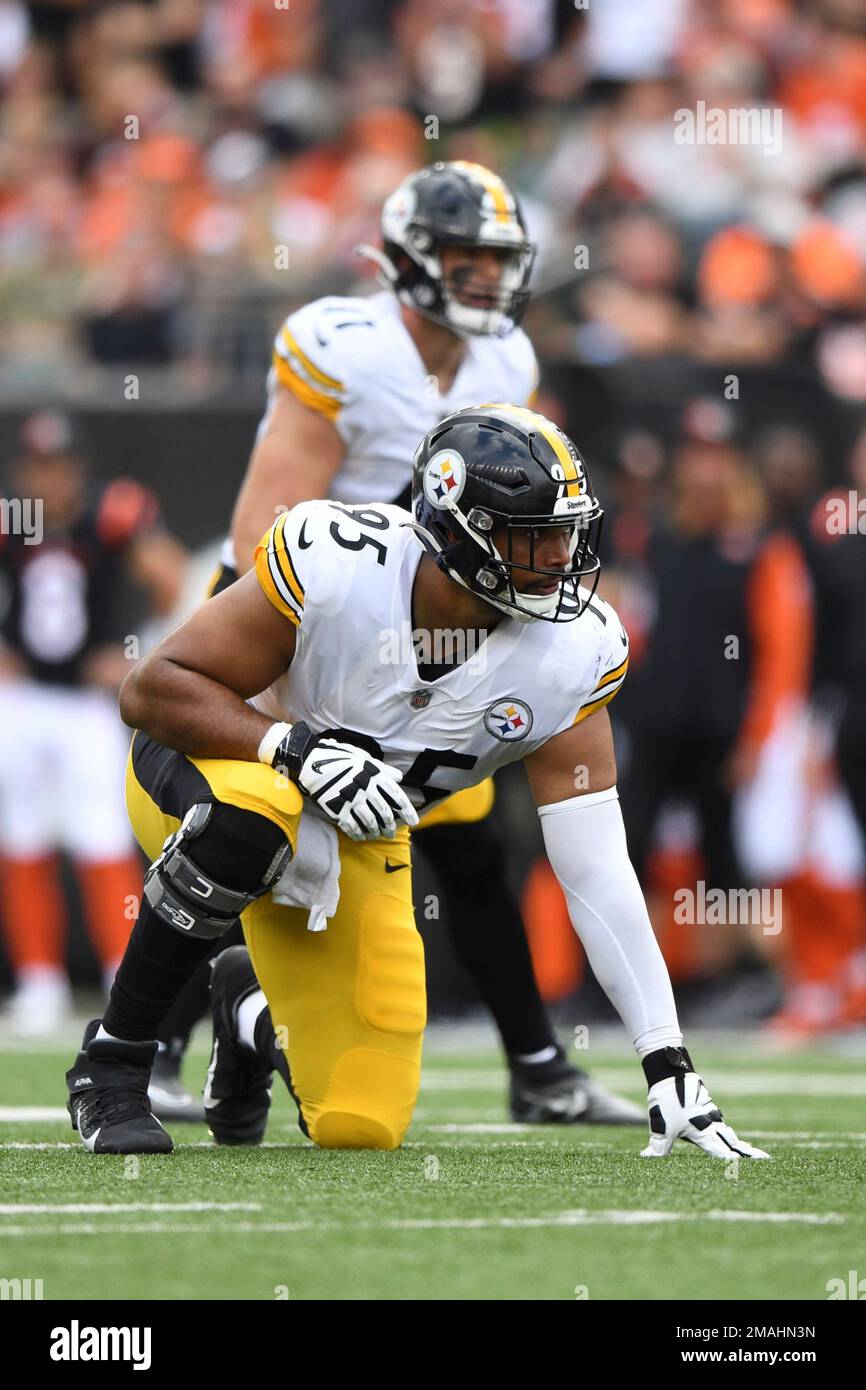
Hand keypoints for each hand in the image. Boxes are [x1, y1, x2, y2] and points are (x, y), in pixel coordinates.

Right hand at [273, 723, 418, 840]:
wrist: (310, 761)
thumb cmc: (338, 757)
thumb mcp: (363, 757)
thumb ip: (382, 769)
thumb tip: (399, 778)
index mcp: (373, 774)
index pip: (395, 795)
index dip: (407, 810)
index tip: (414, 821)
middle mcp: (365, 788)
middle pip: (384, 813)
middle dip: (391, 826)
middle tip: (393, 832)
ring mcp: (351, 800)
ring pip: (370, 822)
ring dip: (376, 832)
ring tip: (379, 835)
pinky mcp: (337, 808)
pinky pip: (352, 826)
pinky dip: (358, 833)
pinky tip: (362, 836)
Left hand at [641, 1047, 769, 1160]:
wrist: (670, 1072)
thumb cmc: (666, 1101)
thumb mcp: (660, 1127)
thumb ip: (658, 1147)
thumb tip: (646, 1158)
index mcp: (704, 1132)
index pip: (722, 1153)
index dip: (734, 1162)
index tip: (750, 1169)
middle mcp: (712, 1123)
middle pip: (732, 1142)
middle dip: (747, 1152)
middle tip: (764, 1160)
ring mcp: (711, 1112)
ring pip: (726, 1130)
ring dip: (737, 1141)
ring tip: (749, 1151)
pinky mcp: (706, 1104)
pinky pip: (719, 1121)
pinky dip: (725, 1130)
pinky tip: (726, 1133)